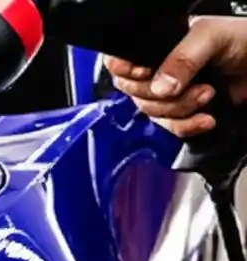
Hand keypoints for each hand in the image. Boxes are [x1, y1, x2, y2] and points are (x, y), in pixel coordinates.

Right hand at [105, 17, 246, 137]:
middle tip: (193, 85)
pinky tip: (206, 118)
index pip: (120, 62)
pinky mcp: (184, 113)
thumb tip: (158, 87)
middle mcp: (158, 69)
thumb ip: (181, 59)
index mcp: (157, 45)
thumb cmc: (243, 40)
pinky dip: (188, 127)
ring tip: (208, 95)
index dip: (125, 72)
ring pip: (153, 113)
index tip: (144, 74)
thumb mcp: (209, 37)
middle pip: (135, 93)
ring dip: (181, 110)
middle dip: (164, 96)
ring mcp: (170, 93)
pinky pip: (171, 128)